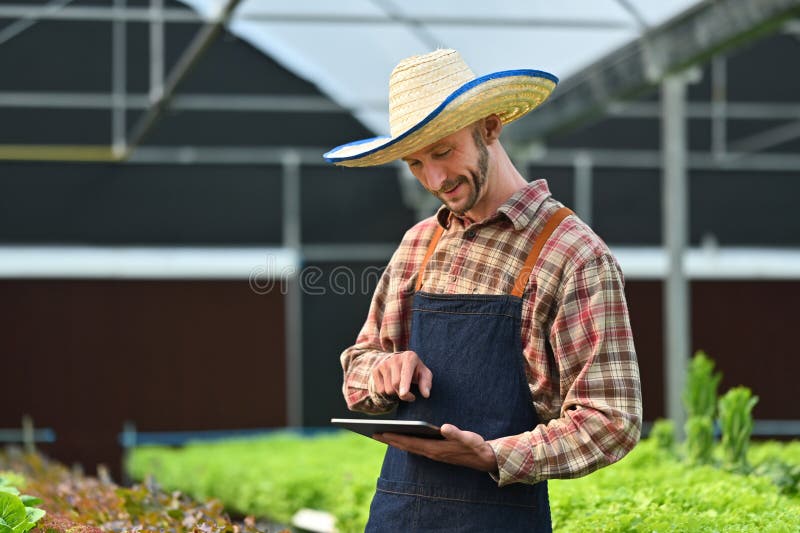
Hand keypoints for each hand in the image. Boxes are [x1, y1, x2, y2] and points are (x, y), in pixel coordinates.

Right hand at [371, 351, 432, 401]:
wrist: (399, 361)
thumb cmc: (415, 370)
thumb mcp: (424, 374)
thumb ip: (426, 383)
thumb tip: (426, 394)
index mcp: (409, 357)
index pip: (405, 373)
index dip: (405, 384)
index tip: (403, 393)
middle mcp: (395, 358)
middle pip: (396, 385)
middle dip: (404, 395)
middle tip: (410, 396)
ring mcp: (384, 364)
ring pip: (388, 389)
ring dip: (395, 394)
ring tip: (401, 388)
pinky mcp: (376, 370)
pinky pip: (380, 390)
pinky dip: (387, 392)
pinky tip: (392, 385)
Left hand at [373, 423, 497, 473]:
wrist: (485, 459)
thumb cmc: (476, 446)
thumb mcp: (468, 438)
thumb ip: (456, 433)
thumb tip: (443, 427)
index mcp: (435, 449)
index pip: (410, 442)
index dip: (395, 437)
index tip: (381, 432)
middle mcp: (431, 453)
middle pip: (406, 446)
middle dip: (390, 440)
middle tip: (373, 433)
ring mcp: (434, 454)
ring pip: (410, 448)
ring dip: (396, 442)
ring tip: (383, 435)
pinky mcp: (437, 452)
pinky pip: (416, 447)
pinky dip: (406, 443)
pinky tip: (402, 438)